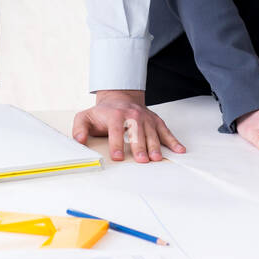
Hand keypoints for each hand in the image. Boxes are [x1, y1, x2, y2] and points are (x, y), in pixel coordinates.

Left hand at [71, 90, 186, 162]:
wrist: (120, 98)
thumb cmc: (103, 113)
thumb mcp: (85, 117)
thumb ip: (79, 128)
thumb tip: (79, 140)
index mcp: (115, 115)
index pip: (116, 130)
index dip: (116, 144)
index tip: (117, 156)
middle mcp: (132, 116)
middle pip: (137, 133)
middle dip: (139, 147)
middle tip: (142, 160)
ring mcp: (146, 118)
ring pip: (152, 133)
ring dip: (155, 146)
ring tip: (157, 158)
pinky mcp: (155, 121)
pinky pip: (166, 131)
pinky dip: (174, 141)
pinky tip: (179, 150)